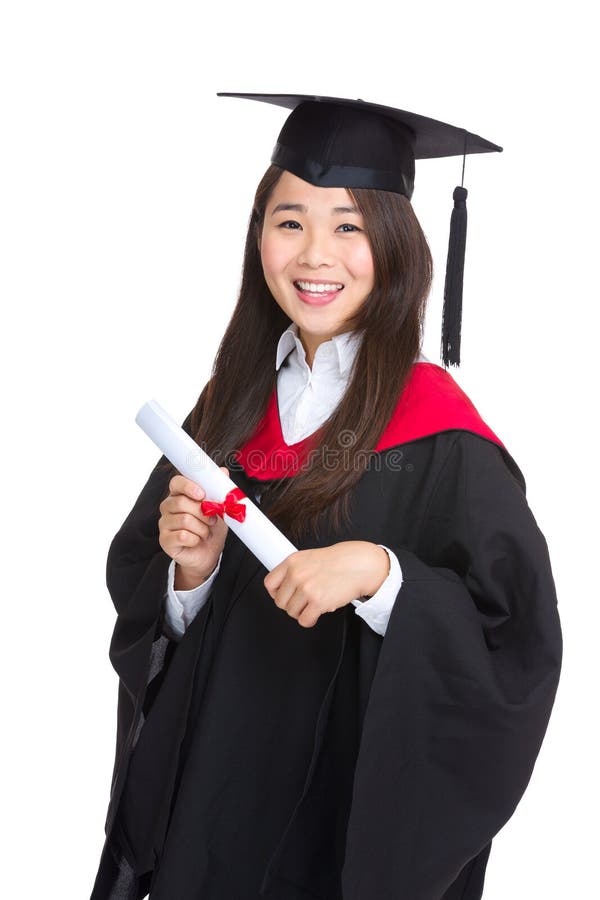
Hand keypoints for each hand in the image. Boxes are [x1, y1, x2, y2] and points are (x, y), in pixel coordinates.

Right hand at [158, 468, 229, 580]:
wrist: (208, 554)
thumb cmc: (211, 529)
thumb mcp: (220, 508)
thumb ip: (219, 490)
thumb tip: (222, 471)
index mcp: (179, 494)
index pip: (176, 482)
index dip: (188, 486)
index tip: (202, 494)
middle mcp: (168, 506)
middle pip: (181, 502)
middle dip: (203, 512)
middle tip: (213, 520)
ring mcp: (164, 523)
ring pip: (184, 520)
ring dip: (202, 528)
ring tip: (206, 532)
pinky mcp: (165, 540)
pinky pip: (182, 536)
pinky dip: (195, 539)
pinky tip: (197, 540)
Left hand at [263, 541, 389, 628]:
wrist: (359, 565)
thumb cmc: (338, 562)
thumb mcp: (309, 558)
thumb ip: (295, 570)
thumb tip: (283, 587)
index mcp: (292, 562)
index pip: (270, 583)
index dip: (276, 593)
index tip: (283, 595)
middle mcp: (297, 574)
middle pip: (280, 601)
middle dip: (291, 604)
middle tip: (303, 600)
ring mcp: (307, 588)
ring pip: (291, 612)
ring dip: (302, 611)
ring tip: (313, 603)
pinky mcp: (318, 602)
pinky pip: (304, 620)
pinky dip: (310, 619)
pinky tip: (317, 611)